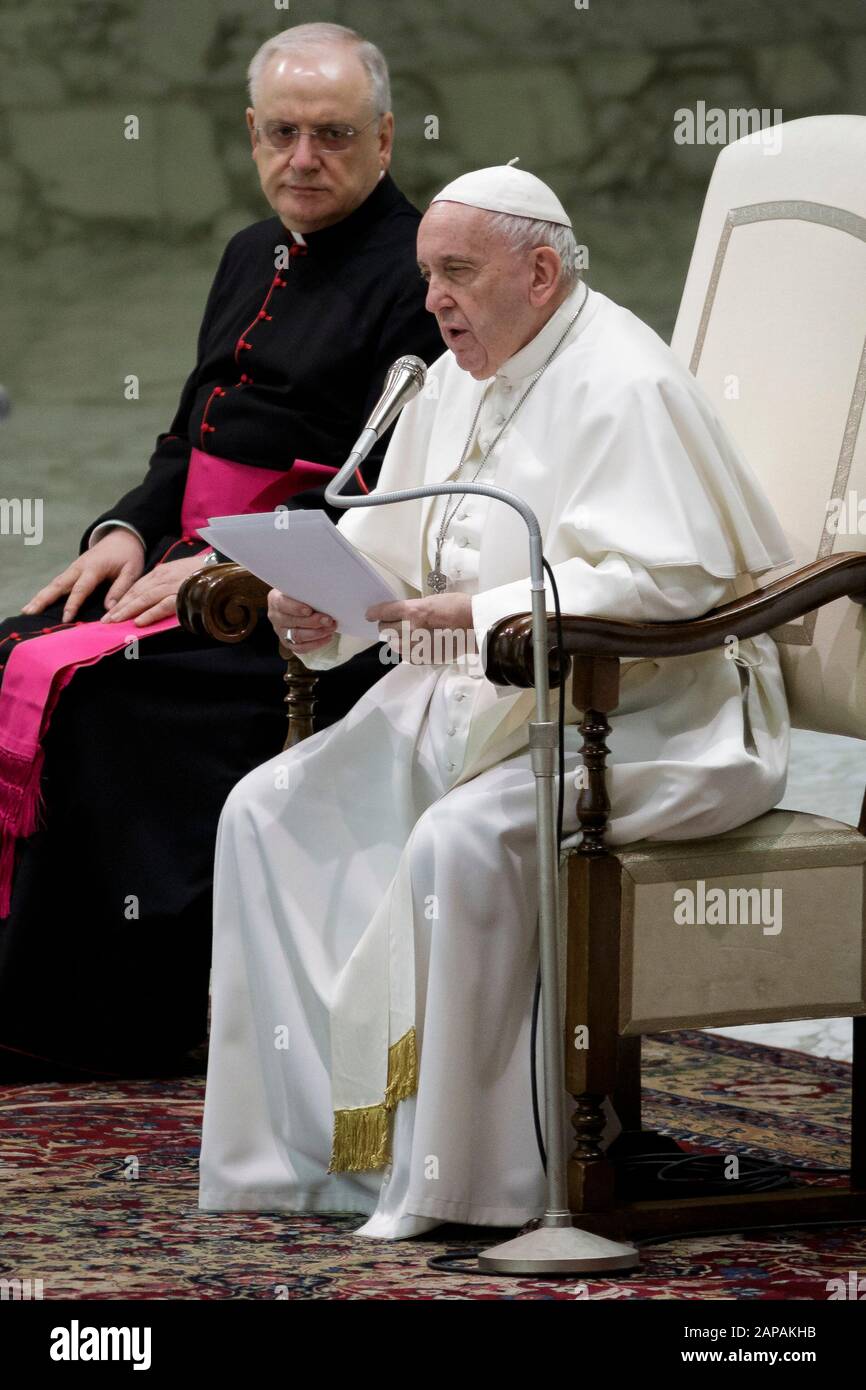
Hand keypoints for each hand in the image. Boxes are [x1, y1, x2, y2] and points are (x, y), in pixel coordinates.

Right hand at [22, 528, 145, 622]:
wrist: (122, 537)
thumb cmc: (128, 556)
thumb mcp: (132, 571)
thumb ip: (120, 589)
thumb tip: (109, 610)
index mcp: (94, 567)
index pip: (81, 588)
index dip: (72, 604)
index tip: (65, 619)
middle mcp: (79, 567)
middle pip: (58, 584)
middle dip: (44, 598)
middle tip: (29, 611)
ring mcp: (74, 568)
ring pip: (54, 584)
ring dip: (40, 596)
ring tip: (26, 610)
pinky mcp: (73, 571)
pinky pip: (57, 583)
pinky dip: (46, 593)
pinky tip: (37, 603)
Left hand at [100, 554, 206, 625]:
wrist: (223, 567)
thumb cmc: (204, 574)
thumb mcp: (180, 574)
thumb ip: (166, 583)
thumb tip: (153, 599)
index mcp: (162, 573)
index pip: (137, 587)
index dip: (123, 599)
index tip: (112, 611)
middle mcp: (164, 578)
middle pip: (136, 593)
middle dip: (120, 607)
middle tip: (105, 621)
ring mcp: (173, 586)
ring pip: (145, 599)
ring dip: (128, 611)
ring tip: (115, 622)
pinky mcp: (183, 595)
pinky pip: (163, 606)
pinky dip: (150, 614)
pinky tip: (139, 622)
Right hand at [268, 590, 336, 652]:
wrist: (298, 604)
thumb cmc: (301, 594)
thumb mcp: (300, 588)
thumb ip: (306, 590)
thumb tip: (323, 593)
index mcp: (275, 599)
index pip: (282, 604)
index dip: (296, 608)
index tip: (309, 610)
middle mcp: (276, 616)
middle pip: (292, 622)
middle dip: (313, 622)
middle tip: (328, 620)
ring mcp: (281, 631)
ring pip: (297, 636)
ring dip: (317, 633)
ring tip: (331, 628)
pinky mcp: (288, 643)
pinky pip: (301, 648)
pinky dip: (316, 644)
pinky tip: (327, 637)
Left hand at [366, 594, 474, 662]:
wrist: (477, 627)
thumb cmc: (459, 608)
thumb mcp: (433, 601)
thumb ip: (415, 609)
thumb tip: (404, 615)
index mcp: (413, 611)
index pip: (385, 612)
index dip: (375, 613)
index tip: (370, 615)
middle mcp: (410, 630)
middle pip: (385, 629)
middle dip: (387, 625)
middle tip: (393, 623)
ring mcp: (416, 647)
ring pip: (393, 644)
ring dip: (396, 639)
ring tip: (406, 635)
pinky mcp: (423, 658)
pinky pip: (406, 655)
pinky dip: (407, 650)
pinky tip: (416, 644)